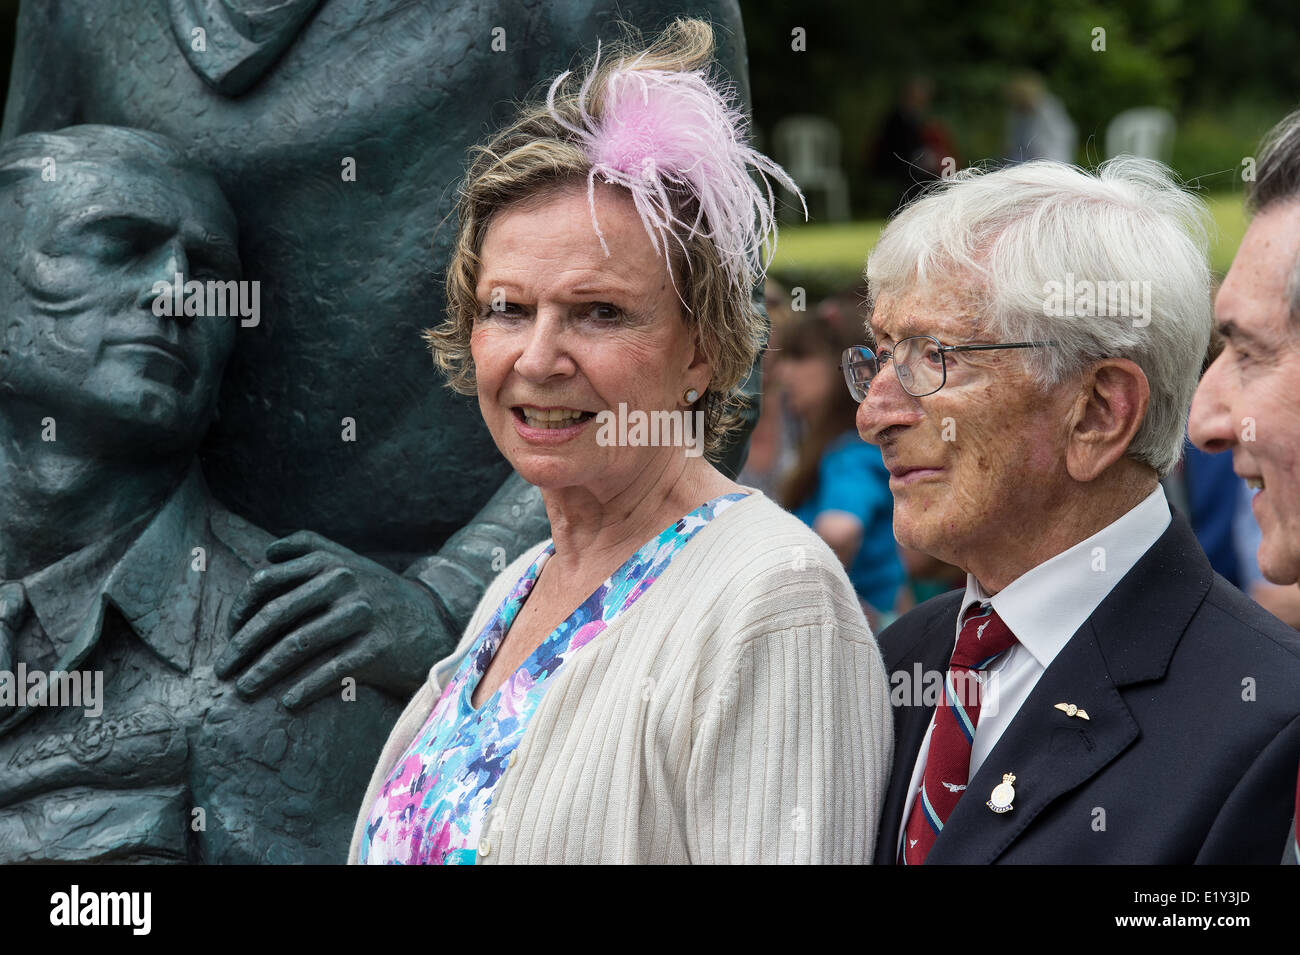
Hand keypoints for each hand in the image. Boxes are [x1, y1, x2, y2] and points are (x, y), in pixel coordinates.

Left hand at [214, 531, 455, 708]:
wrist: (432, 622)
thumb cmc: (378, 595)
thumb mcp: (350, 562)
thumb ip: (311, 549)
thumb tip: (268, 552)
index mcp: (330, 561)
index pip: (267, 580)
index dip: (241, 609)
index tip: (230, 634)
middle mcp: (344, 582)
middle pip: (277, 614)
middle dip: (243, 645)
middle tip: (223, 670)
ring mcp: (362, 614)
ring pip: (297, 645)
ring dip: (264, 671)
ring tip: (244, 690)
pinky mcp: (377, 647)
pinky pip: (330, 670)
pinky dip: (304, 688)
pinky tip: (287, 702)